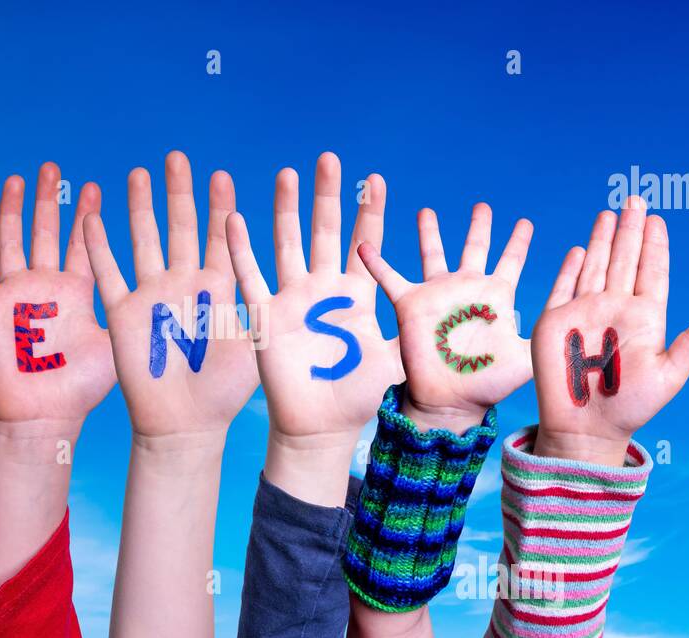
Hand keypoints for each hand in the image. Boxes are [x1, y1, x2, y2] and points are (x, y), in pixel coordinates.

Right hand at [0, 163, 115, 426]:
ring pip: (10, 241)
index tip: (93, 185)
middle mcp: (44, 287)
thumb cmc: (83, 390)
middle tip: (52, 166)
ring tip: (16, 179)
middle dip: (48, 199)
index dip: (85, 214)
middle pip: (45, 231)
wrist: (43, 418)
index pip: (82, 242)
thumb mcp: (118, 341)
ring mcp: (14, 295)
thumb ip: (134, 309)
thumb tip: (175, 287)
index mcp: (77, 291)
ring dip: (11, 210)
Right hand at [83, 152, 258, 437]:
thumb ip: (267, 302)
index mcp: (217, 287)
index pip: (219, 235)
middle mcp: (183, 283)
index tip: (221, 173)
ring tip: (138, 174)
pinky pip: (107, 274)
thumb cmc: (225, 391)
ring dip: (139, 207)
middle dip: (178, 192)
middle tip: (177, 157)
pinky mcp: (122, 314)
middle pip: (178, 227)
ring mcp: (151, 295)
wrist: (185, 424)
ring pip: (143, 240)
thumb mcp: (255, 340)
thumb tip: (300, 274)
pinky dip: (98, 247)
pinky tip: (91, 217)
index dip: (219, 205)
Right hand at [225, 153, 402, 438]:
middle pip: (325, 232)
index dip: (370, 213)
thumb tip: (454, 321)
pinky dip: (242, 251)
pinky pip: (251, 278)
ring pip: (288, 243)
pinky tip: (234, 219)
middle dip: (328, 196)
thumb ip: (413, 334)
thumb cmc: (357, 397)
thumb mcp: (394, 361)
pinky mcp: (267, 318)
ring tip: (286, 174)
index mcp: (356, 296)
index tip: (376, 179)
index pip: (365, 244)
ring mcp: (293, 300)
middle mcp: (324, 290)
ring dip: (286, 209)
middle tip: (329, 159)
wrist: (318, 427)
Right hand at [358, 203, 533, 433]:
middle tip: (483, 206)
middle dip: (479, 227)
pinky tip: (365, 245)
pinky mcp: (411, 305)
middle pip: (474, 248)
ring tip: (426, 212)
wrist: (451, 400)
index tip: (526, 222)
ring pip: (433, 254)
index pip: (511, 260)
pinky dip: (376, 262)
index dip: (518, 242)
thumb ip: (546, 328)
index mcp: (496, 296)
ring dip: (429, 233)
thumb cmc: (489, 382)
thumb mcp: (526, 354)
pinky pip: (389, 278)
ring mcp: (438, 294)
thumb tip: (575, 313)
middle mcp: (467, 289)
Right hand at [531, 196, 688, 464]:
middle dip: (630, 230)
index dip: (655, 246)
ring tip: (610, 213)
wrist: (585, 427)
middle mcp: (615, 310)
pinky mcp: (555, 321)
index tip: (659, 219)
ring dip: (603, 240)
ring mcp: (584, 313)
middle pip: (625, 260)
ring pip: (596, 266)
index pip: (652, 272)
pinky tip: (581, 249)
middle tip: (636, 199)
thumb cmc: (630, 407)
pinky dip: (571, 267)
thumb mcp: (667, 376)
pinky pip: (563, 287)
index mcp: (645, 318)